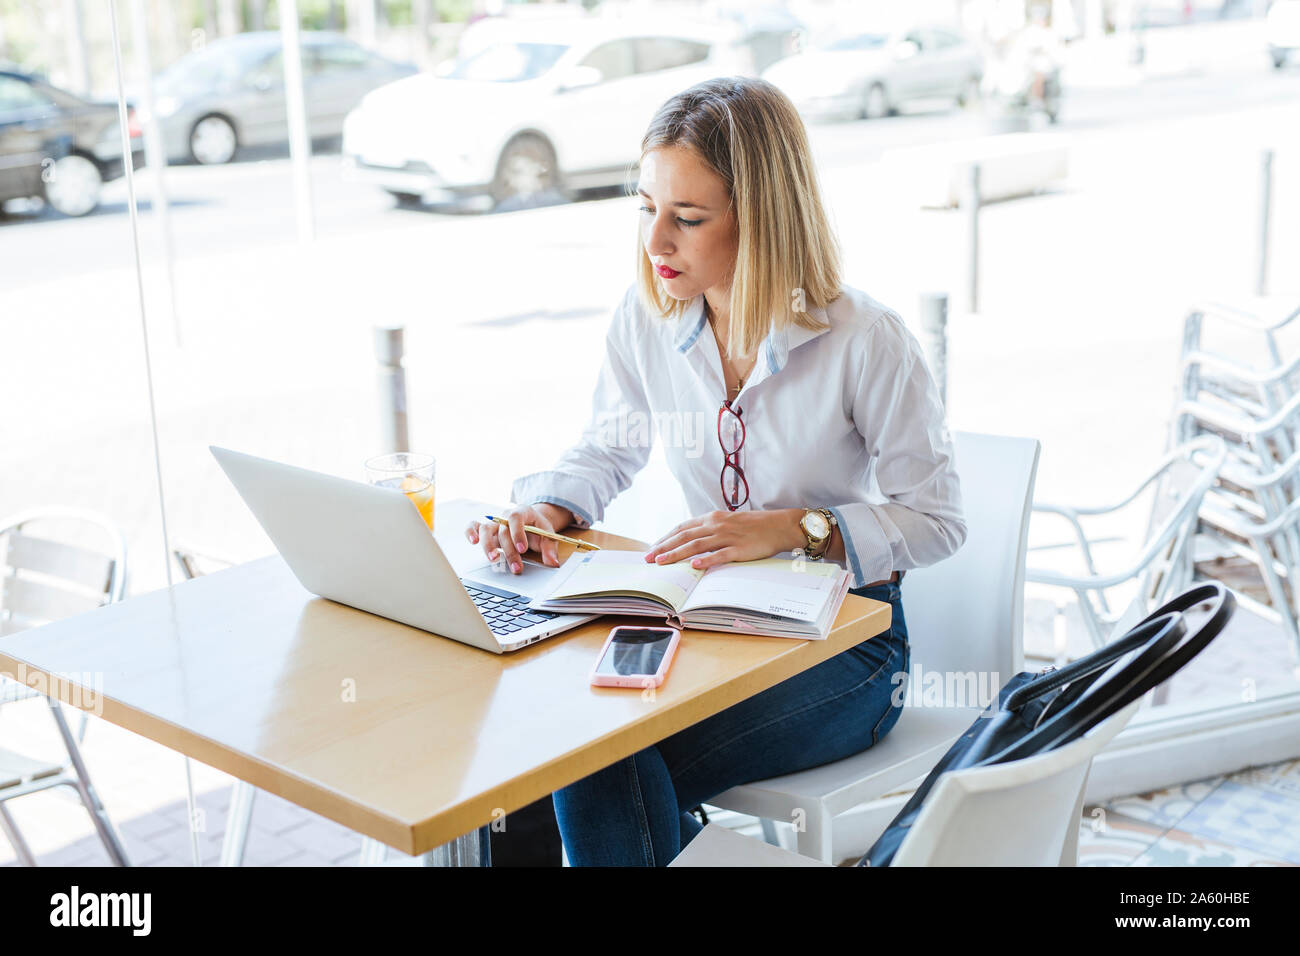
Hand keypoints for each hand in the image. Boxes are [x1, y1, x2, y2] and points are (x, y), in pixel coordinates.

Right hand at [465, 503, 573, 574]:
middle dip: (509, 551)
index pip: (516, 518)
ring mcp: (495, 523)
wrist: (532, 522)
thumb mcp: (548, 535)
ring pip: (486, 529)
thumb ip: (550, 548)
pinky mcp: (487, 529)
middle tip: (516, 567)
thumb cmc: (538, 529)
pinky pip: (474, 526)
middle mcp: (506, 516)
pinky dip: (470, 532)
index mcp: (523, 512)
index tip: (522, 549)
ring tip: (494, 559)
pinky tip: (473, 542)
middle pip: (503, 531)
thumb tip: (552, 562)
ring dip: (488, 545)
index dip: (518, 533)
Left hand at [643, 509, 803, 571]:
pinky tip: (693, 565)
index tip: (652, 548)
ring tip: (662, 562)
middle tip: (649, 559)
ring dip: (677, 554)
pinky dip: (706, 560)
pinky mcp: (739, 549)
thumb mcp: (727, 522)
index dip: (665, 537)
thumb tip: (691, 541)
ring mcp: (727, 537)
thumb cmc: (753, 526)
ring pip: (696, 545)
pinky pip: (720, 555)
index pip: (682, 528)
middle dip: (664, 547)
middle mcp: (716, 525)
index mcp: (712, 518)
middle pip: (684, 536)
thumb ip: (709, 530)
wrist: (778, 526)